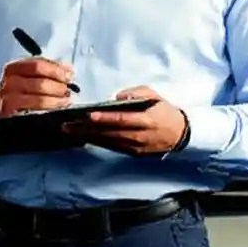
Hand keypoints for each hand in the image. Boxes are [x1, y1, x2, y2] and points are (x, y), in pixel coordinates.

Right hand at [0, 57, 74, 119]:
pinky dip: (49, 109)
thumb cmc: (22, 93)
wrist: (6, 114)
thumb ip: (48, 70)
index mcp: (13, 69)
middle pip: (39, 82)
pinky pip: (34, 112)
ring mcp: (7, 99)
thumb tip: (68, 69)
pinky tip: (57, 108)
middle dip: (58, 86)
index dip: (56, 70)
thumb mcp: (31, 77)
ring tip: (65, 100)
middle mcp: (8, 82)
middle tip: (67, 90)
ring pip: (38, 98)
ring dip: (56, 100)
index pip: (37, 65)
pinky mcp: (10, 115)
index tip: (69, 75)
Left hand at [63, 86, 188, 155]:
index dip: (104, 118)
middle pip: (110, 133)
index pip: (122, 119)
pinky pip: (111, 147)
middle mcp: (139, 136)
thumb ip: (136, 93)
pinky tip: (83, 136)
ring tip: (69, 130)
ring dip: (87, 137)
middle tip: (67, 125)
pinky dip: (96, 142)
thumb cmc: (164, 110)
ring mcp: (135, 147)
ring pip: (108, 142)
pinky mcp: (132, 153)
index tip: (88, 115)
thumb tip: (118, 97)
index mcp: (146, 120)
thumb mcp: (154, 96)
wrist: (180, 134)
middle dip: (87, 129)